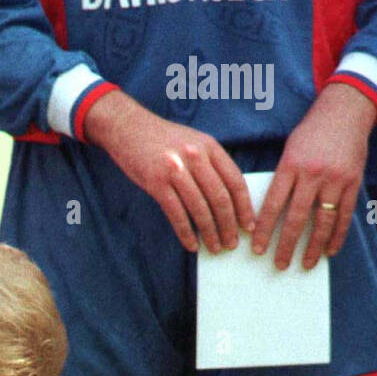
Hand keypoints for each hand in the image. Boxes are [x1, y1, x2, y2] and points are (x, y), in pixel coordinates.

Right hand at [83, 90, 253, 253]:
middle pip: (220, 198)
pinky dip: (186, 233)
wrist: (128, 128)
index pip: (235, 181)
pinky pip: (176, 214)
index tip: (248, 225)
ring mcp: (175, 169)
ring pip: (200, 208)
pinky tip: (191, 245)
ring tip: (215, 247)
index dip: (244, 207)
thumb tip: (226, 201)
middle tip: (231, 244)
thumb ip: (210, 165)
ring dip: (210, 233)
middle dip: (228, 225)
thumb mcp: (193, 143)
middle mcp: (195, 156)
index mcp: (209, 146)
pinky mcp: (156, 183)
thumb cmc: (162, 140)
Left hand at [251, 82, 376, 270]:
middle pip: (297, 218)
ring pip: (323, 222)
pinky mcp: (353, 182)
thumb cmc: (311, 132)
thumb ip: (282, 179)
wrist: (346, 109)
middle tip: (279, 264)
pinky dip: (337, 235)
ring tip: (305, 263)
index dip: (264, 230)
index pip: (273, 205)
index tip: (257, 249)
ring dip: (313, 247)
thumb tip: (270, 213)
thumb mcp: (289, 150)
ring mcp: (336, 179)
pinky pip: (345, 215)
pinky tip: (330, 250)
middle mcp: (313, 174)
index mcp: (291, 165)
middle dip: (286, 245)